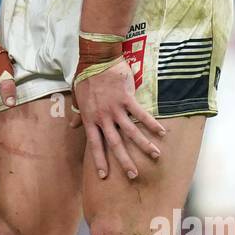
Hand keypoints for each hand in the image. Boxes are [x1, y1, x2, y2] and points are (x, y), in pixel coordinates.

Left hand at [74, 57, 163, 179]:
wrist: (97, 59)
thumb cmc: (86, 77)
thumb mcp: (77, 97)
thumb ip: (78, 113)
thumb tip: (73, 125)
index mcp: (91, 119)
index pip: (95, 145)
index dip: (100, 160)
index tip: (104, 175)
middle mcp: (103, 118)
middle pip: (114, 144)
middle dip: (124, 161)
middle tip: (133, 175)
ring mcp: (116, 109)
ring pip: (131, 132)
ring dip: (144, 146)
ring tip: (155, 156)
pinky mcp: (127, 99)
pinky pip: (141, 115)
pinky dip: (152, 124)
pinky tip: (161, 132)